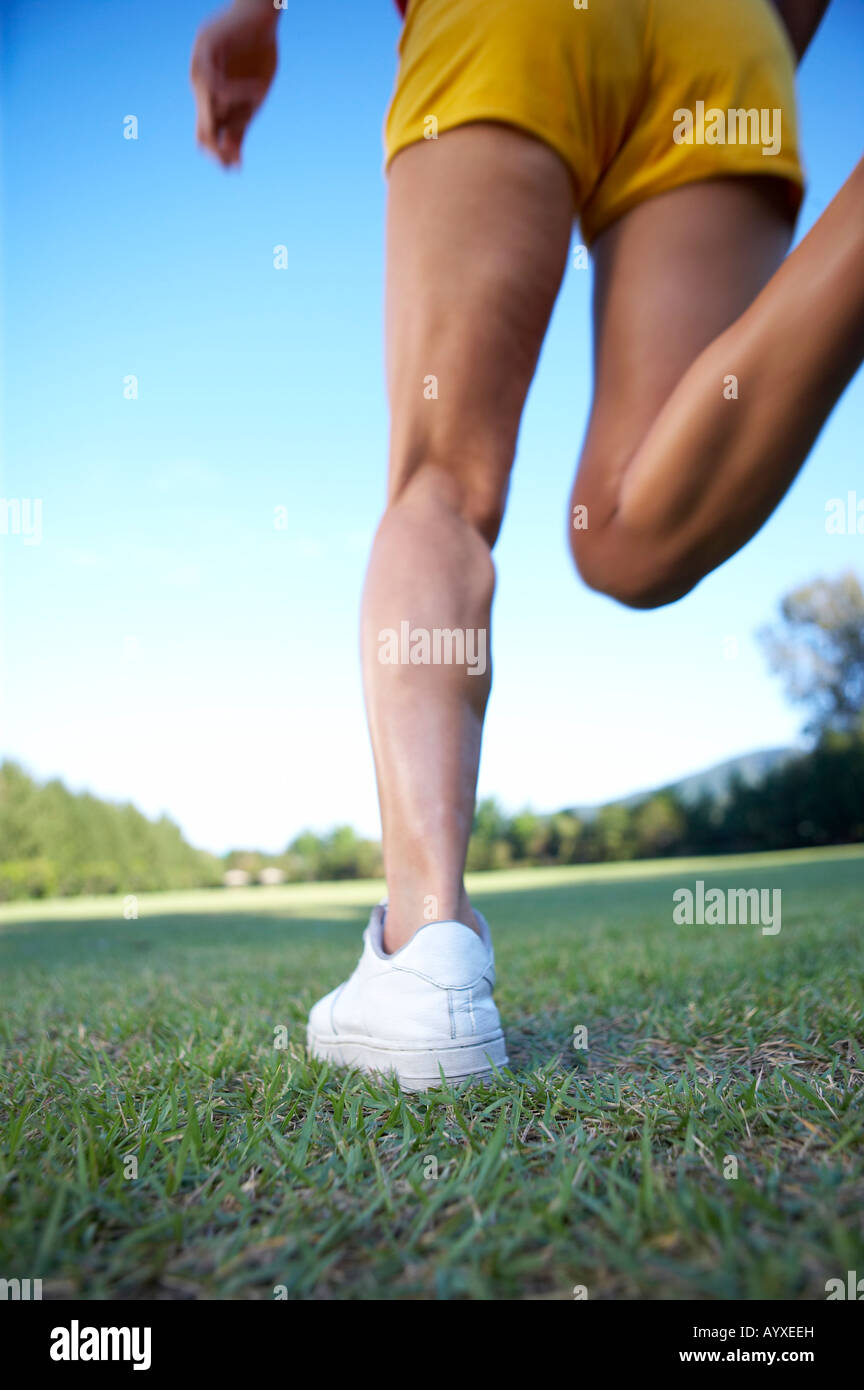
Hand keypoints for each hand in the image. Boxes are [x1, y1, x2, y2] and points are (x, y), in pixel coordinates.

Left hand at [190, 2, 278, 167]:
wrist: (261, 13)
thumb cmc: (260, 51)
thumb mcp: (254, 97)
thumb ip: (241, 124)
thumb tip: (233, 165)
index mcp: (212, 99)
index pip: (207, 134)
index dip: (218, 155)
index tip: (235, 169)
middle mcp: (201, 85)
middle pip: (202, 126)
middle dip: (216, 147)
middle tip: (231, 161)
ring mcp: (200, 66)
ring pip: (206, 105)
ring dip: (229, 116)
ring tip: (247, 115)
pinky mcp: (205, 47)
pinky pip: (215, 81)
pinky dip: (235, 91)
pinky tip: (254, 91)